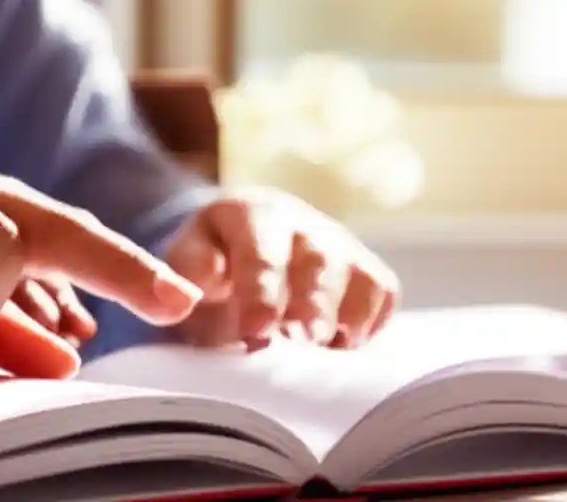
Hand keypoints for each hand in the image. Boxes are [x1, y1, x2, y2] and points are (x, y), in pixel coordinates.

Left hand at [165, 188, 399, 349]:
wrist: (243, 251)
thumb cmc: (210, 266)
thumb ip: (182, 279)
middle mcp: (304, 225)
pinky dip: (368, 325)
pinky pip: (384, 296)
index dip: (262, 291)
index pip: (262, 248)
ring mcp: (342, 246)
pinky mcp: (368, 272)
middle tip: (299, 342)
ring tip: (318, 351)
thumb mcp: (184, 265)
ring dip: (344, 320)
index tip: (256, 331)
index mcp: (251, 215)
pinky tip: (337, 347)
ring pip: (362, 277)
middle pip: (321, 261)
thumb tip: (184, 298)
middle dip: (311, 306)